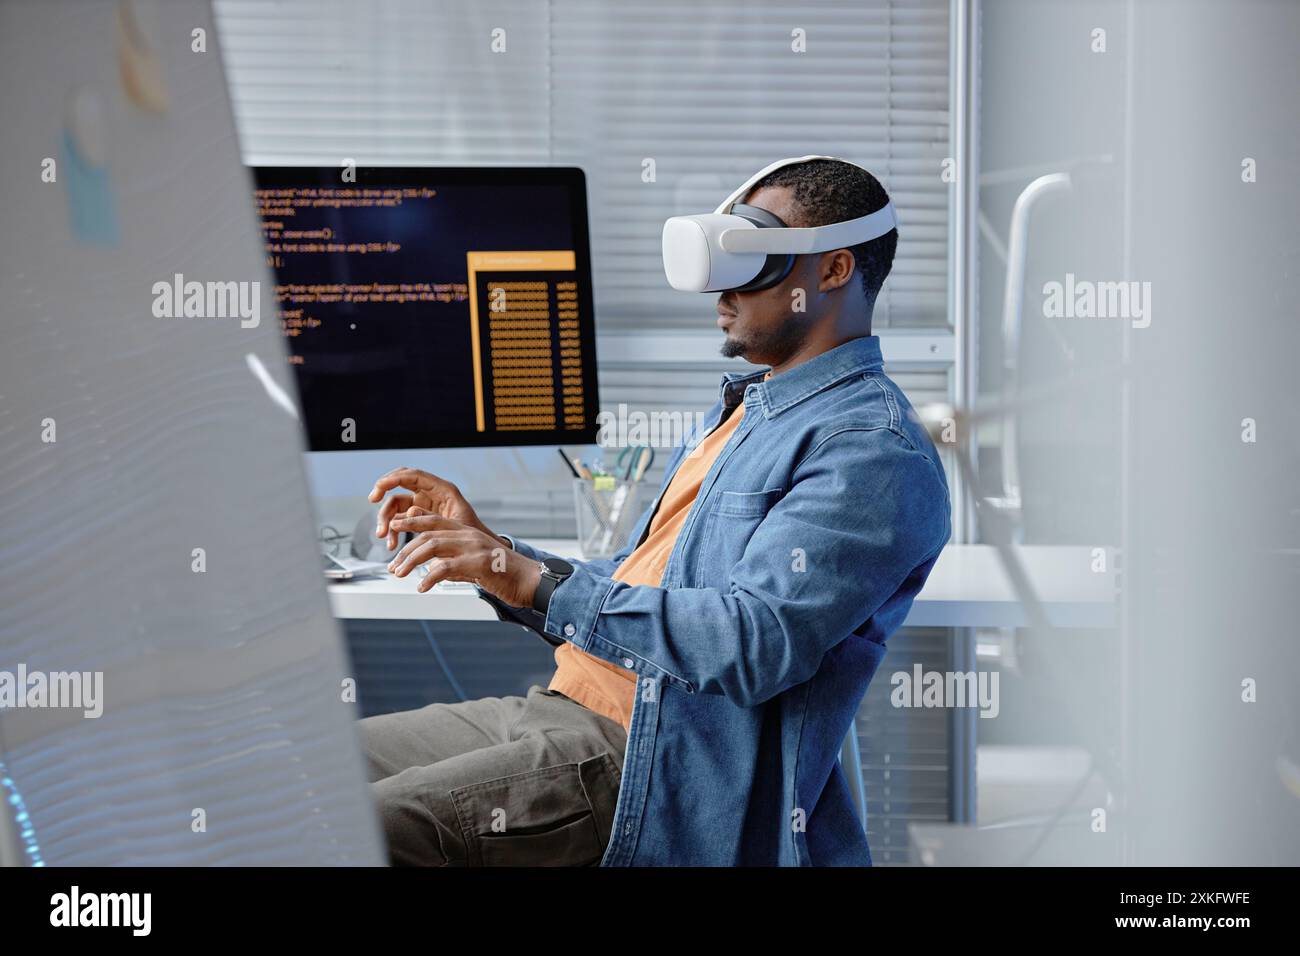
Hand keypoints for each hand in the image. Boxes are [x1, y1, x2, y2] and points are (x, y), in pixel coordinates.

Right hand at [368, 467, 507, 551]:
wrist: (477, 550)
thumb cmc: (472, 534)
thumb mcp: (452, 525)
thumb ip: (429, 519)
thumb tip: (408, 514)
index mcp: (442, 489)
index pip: (412, 475)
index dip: (392, 478)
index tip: (378, 489)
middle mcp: (430, 494)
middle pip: (400, 485)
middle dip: (384, 492)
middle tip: (372, 500)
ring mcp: (423, 506)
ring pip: (396, 505)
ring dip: (386, 519)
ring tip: (383, 537)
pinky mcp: (419, 519)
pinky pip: (400, 520)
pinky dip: (393, 531)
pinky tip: (392, 545)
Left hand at [386, 512, 540, 607]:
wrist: (530, 581)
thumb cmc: (504, 575)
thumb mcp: (475, 565)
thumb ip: (455, 564)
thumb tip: (435, 570)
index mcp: (467, 532)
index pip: (433, 520)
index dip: (411, 521)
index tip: (393, 526)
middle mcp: (468, 535)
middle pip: (428, 534)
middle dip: (406, 549)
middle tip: (393, 566)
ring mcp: (473, 547)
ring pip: (432, 546)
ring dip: (411, 561)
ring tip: (399, 575)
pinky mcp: (478, 563)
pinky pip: (445, 567)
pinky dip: (429, 578)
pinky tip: (422, 588)